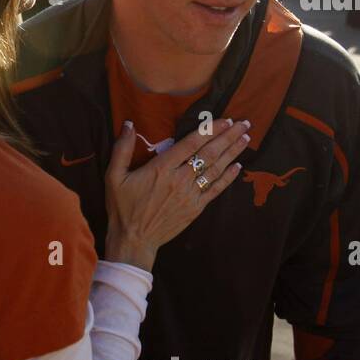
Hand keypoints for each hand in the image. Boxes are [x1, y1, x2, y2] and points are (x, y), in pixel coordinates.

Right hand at [103, 118, 248, 269]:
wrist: (134, 240)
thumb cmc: (123, 208)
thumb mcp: (114, 176)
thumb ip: (121, 149)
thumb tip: (128, 124)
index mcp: (161, 168)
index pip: (191, 143)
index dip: (210, 130)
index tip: (224, 119)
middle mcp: (179, 179)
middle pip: (209, 153)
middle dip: (228, 136)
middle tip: (244, 124)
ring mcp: (190, 195)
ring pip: (216, 169)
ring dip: (232, 152)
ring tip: (246, 138)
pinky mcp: (195, 208)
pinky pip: (215, 190)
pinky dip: (228, 177)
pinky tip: (238, 167)